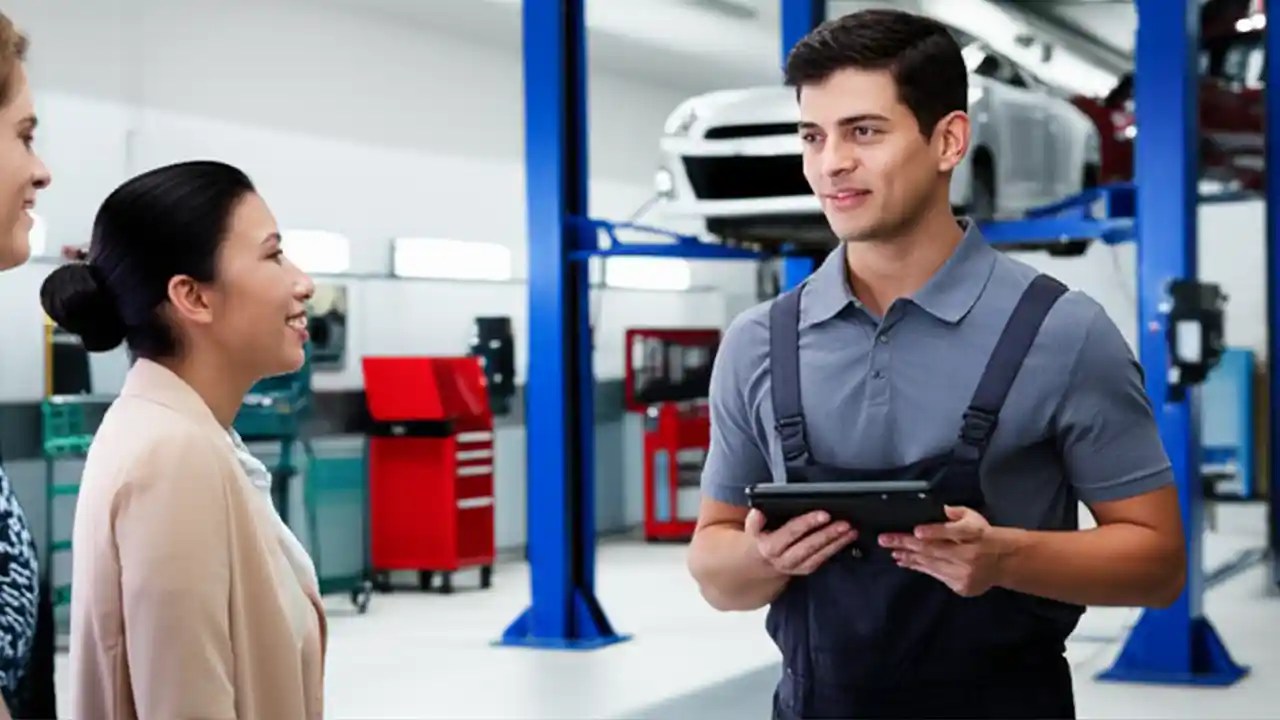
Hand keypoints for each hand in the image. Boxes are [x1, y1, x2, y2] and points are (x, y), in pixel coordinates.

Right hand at [745, 508, 857, 575]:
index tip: (824, 515)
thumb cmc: (760, 539)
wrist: (759, 565)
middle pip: (808, 547)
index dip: (807, 524)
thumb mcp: (752, 530)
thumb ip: (754, 522)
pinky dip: (835, 549)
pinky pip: (822, 560)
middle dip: (827, 535)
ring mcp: (795, 567)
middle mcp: (783, 560)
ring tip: (850, 530)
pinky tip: (846, 539)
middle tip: (844, 523)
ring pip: (818, 556)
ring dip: (836, 543)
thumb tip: (757, 513)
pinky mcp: (805, 570)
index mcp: (769, 547)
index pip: (790, 533)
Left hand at [878, 506, 1001, 596]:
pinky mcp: (961, 586)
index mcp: (973, 534)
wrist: (1004, 561)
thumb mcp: (973, 518)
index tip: (916, 532)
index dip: (933, 532)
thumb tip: (940, 509)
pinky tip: (906, 562)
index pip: (952, 532)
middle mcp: (969, 555)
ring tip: (892, 552)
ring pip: (930, 564)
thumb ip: (955, 513)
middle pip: (933, 549)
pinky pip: (935, 575)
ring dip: (908, 557)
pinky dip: (919, 567)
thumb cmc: (983, 536)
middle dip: (906, 544)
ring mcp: (964, 573)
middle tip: (886, 540)